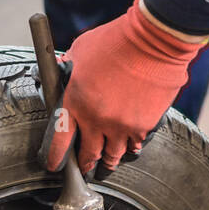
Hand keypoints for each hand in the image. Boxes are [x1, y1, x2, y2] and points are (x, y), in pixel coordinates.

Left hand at [44, 0, 208, 174]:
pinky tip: (130, 147)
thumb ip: (68, 66)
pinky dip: (132, 147)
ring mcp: (122, 126)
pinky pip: (136, 145)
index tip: (54, 165)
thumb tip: (61, 68)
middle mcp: (97, 120)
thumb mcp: (81, 50)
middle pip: (89, 155)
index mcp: (75, 103)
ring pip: (114, 155)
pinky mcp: (144, 125)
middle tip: (85, 169)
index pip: (60, 141)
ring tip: (107, 164)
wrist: (154, 40)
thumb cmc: (116, 40)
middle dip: (86, 164)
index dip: (55, 157)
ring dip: (109, 160)